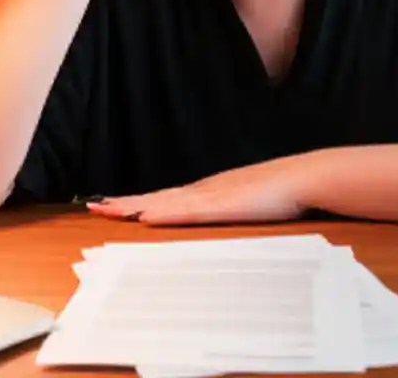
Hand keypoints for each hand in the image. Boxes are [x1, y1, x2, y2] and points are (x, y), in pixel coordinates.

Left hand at [86, 156, 311, 225]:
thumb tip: (218, 219)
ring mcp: (211, 196)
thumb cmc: (280, 193)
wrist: (303, 178)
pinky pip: (186, 210)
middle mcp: (203, 191)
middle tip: (94, 205)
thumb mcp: (249, 205)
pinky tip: (144, 214)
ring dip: (134, 205)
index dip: (137, 201)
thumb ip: (231, 210)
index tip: (112, 204)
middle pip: (156, 197)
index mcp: (208, 193)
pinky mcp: (221, 204)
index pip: (164, 198)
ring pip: (164, 202)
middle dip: (124, 202)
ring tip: (107, 208)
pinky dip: (163, 212)